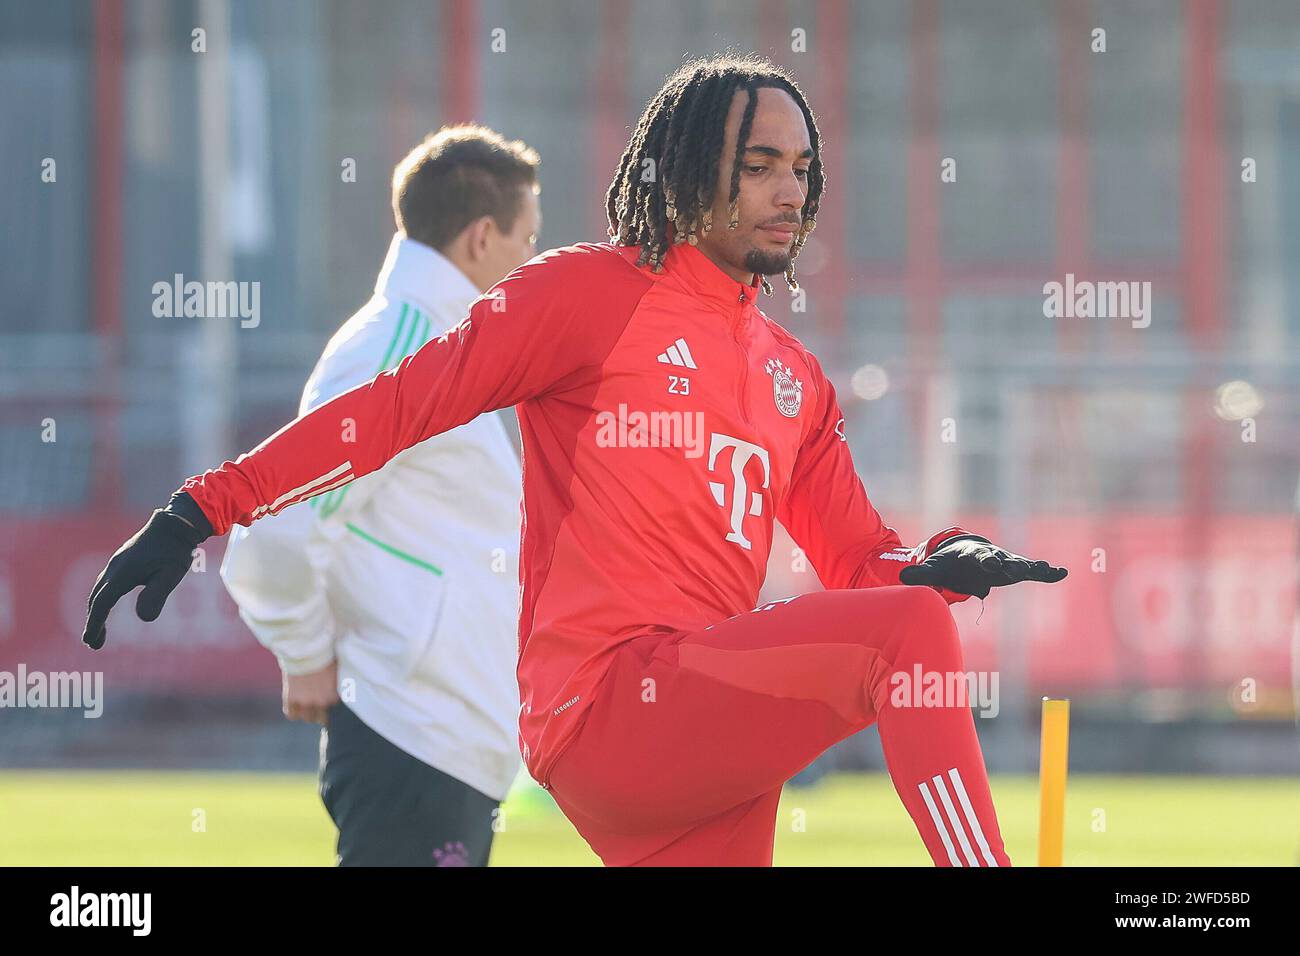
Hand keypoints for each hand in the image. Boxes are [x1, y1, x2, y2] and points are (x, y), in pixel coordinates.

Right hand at [82, 493, 211, 649]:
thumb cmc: (176, 550)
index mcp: (123, 573)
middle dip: (93, 621)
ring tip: (99, 630)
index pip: (102, 603)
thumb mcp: (171, 574)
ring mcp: (117, 562)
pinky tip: (109, 604)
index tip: (90, 642)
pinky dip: (102, 598)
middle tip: (93, 643)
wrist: (176, 524)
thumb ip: (157, 595)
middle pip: (96, 598)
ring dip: (96, 610)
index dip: (95, 624)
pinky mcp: (122, 560)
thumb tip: (143, 618)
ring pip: (99, 590)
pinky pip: (105, 582)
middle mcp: (114, 568)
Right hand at [282, 662, 338, 724]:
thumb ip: (333, 687)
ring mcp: (305, 702)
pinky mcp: (290, 699)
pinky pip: (291, 714)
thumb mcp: (334, 673)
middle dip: (317, 712)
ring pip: (305, 718)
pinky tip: (294, 704)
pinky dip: (293, 711)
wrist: (304, 649)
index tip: (325, 702)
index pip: (333, 711)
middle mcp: (320, 702)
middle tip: (314, 705)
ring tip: (304, 704)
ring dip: (305, 713)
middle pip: (319, 718)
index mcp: (333, 696)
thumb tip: (335, 694)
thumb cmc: (322, 657)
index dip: (328, 706)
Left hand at [899, 535, 1066, 599]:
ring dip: (1033, 569)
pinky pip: (1032, 571)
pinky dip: (1046, 572)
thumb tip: (903, 576)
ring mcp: (1005, 563)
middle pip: (1003, 560)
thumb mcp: (934, 570)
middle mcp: (992, 557)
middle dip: (1011, 565)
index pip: (979, 558)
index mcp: (972, 555)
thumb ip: (922, 574)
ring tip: (1049, 570)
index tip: (990, 564)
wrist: (961, 555)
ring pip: (1021, 565)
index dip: (985, 561)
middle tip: (1022, 571)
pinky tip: (1061, 573)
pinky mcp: (1014, 570)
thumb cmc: (947, 564)